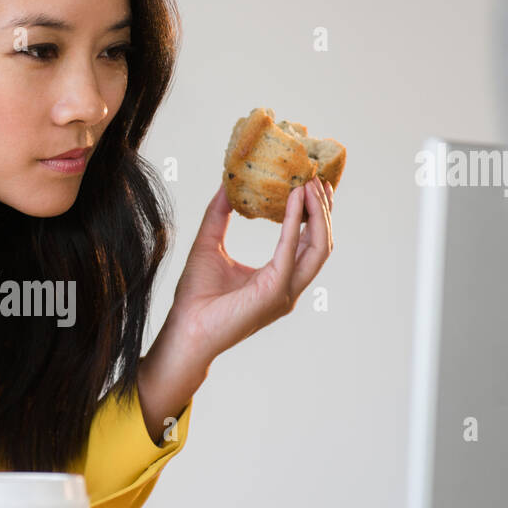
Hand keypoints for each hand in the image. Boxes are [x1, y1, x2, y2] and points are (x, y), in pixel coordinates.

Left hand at [167, 175, 334, 368]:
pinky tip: (293, 198)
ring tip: (309, 182)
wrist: (184, 331)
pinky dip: (295, 221)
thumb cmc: (195, 297)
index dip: (313, 212)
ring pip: (318, 247)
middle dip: (323, 209)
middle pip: (321, 242)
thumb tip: (226, 183)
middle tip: (317, 177)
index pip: (307, 241)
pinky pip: (291, 251)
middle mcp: (288, 286)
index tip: (312, 182)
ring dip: (318, 212)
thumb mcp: (208, 244)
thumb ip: (219, 214)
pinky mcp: (275, 293)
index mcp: (277, 278)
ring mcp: (286, 292)